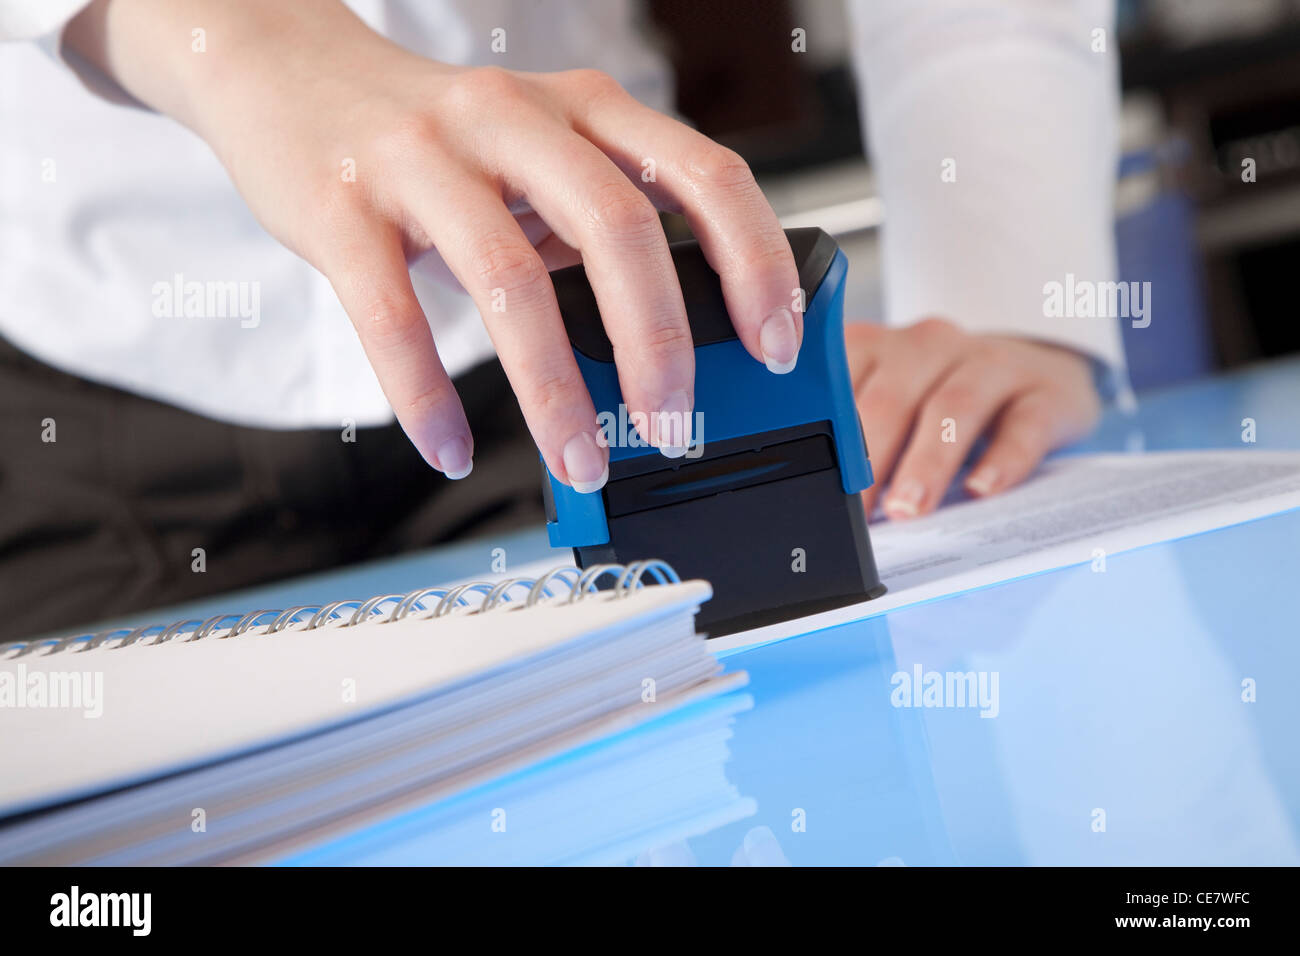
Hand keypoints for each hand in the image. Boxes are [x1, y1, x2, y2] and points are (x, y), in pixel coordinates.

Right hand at [67, 0, 800, 488]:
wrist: (289, 69)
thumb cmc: (437, 136)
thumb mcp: (542, 155)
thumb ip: (600, 227)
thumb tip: (669, 352)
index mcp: (585, 107)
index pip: (705, 173)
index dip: (755, 262)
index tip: (780, 347)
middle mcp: (514, 118)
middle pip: (617, 230)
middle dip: (660, 346)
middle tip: (674, 430)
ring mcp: (423, 157)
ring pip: (508, 280)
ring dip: (552, 390)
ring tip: (577, 461)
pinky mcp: (341, 206)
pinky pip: (391, 314)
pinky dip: (426, 396)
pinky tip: (449, 447)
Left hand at [846, 319, 1101, 518]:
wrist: (1037, 369)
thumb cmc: (942, 401)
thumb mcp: (894, 407)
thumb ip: (857, 439)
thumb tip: (826, 507)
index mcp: (879, 348)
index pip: (840, 384)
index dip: (826, 438)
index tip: (814, 486)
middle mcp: (930, 345)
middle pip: (893, 398)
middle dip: (872, 459)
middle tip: (859, 513)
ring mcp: (989, 363)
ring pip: (954, 406)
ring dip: (928, 461)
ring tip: (910, 508)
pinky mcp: (1045, 391)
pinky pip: (1024, 423)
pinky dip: (1003, 459)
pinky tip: (983, 491)